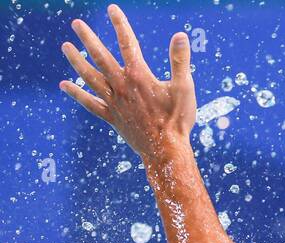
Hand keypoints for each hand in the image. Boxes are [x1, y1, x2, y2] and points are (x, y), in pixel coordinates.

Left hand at [59, 5, 194, 161]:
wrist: (166, 151)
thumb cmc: (178, 121)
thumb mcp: (184, 89)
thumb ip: (180, 61)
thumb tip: (181, 35)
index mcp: (139, 76)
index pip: (127, 44)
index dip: (119, 25)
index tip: (112, 9)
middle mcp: (121, 86)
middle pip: (100, 57)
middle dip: (88, 39)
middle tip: (76, 24)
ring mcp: (114, 102)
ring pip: (90, 77)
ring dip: (76, 61)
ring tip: (65, 47)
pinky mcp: (112, 117)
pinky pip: (90, 104)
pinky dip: (77, 94)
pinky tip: (64, 85)